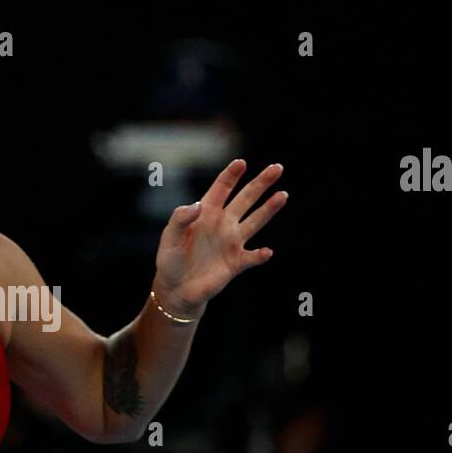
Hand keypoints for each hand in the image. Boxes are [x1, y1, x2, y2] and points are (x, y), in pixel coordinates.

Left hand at [153, 160, 288, 313]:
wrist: (177, 290)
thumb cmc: (170, 261)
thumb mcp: (169, 238)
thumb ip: (179, 219)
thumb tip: (198, 205)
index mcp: (206, 213)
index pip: (222, 189)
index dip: (231, 175)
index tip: (241, 163)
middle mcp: (223, 223)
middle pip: (246, 199)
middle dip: (260, 183)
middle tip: (276, 168)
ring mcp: (232, 242)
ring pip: (255, 221)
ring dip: (269, 209)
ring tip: (282, 195)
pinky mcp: (237, 263)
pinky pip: (252, 257)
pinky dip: (260, 255)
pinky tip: (266, 252)